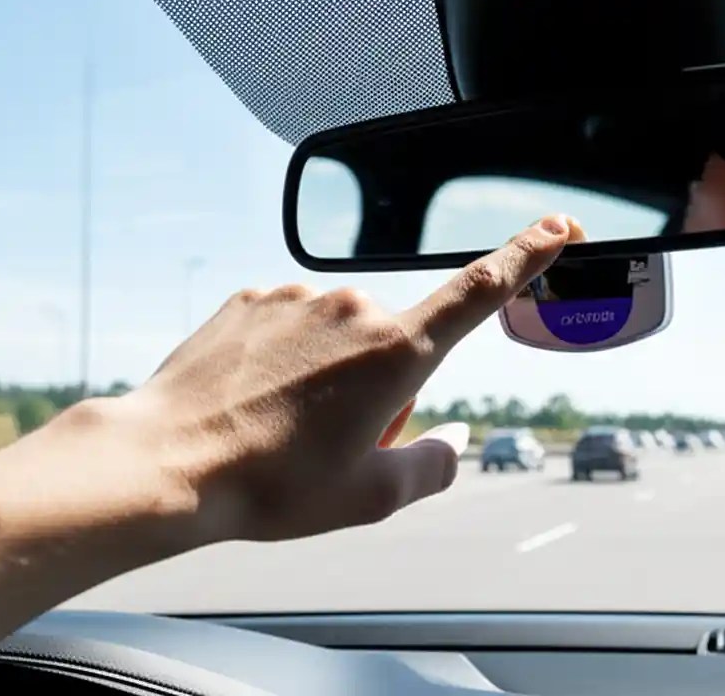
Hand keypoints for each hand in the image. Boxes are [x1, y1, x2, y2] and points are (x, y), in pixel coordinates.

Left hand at [127, 214, 576, 545]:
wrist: (165, 461)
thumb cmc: (272, 485)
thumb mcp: (371, 498)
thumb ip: (432, 466)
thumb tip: (448, 442)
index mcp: (397, 351)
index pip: (480, 291)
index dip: (527, 256)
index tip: (558, 226)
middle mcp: (353, 309)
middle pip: (395, 345)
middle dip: (381, 388)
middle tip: (330, 442)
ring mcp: (295, 297)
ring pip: (338, 337)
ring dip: (328, 375)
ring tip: (281, 427)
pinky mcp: (249, 297)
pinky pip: (289, 327)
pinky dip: (283, 360)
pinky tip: (251, 400)